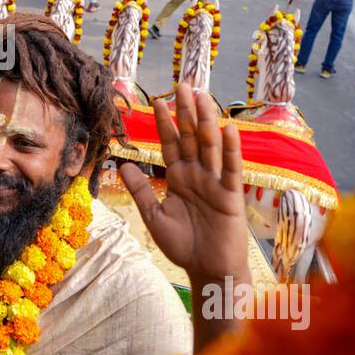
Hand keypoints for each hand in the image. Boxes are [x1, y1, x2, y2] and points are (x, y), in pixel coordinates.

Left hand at [120, 84, 248, 283]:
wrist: (207, 269)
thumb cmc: (182, 244)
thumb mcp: (153, 216)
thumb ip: (140, 189)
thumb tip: (122, 164)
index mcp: (179, 177)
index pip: (170, 144)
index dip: (165, 123)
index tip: (157, 101)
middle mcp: (197, 174)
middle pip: (190, 137)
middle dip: (186, 112)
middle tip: (182, 85)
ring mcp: (215, 182)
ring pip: (210, 146)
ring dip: (207, 121)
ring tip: (202, 97)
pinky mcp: (231, 195)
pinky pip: (231, 169)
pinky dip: (231, 150)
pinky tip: (228, 129)